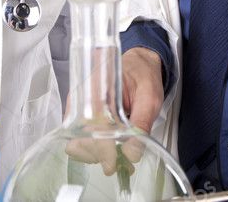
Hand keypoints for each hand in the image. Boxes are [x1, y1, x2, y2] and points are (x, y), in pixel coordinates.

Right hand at [63, 48, 163, 173]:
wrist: (137, 64)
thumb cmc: (142, 74)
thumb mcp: (150, 95)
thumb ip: (142, 122)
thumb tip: (132, 154)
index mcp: (97, 85)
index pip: (90, 121)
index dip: (100, 147)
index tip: (112, 164)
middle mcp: (82, 96)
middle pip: (79, 136)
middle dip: (98, 155)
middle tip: (120, 164)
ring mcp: (80, 107)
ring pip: (78, 142)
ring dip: (96, 155)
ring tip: (119, 160)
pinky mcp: (82, 116)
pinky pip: (82, 139)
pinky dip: (95, 151)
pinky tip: (112, 153)